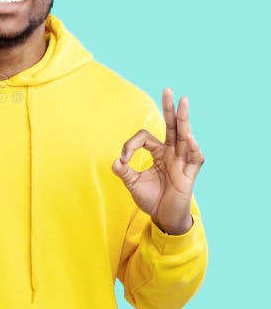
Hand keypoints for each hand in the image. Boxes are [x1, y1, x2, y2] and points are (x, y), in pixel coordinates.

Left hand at [112, 88, 204, 234]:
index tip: (122, 160)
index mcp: (158, 153)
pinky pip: (195, 158)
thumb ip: (123, 172)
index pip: (145, 137)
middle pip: (173, 126)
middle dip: (170, 109)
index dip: (130, 145)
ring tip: (183, 103)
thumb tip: (114, 161)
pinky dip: (193, 147)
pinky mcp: (189, 175)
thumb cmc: (151, 199)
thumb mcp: (132, 184)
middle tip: (169, 90)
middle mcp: (172, 153)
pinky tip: (189, 136)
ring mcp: (182, 162)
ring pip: (185, 136)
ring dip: (184, 120)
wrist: (162, 218)